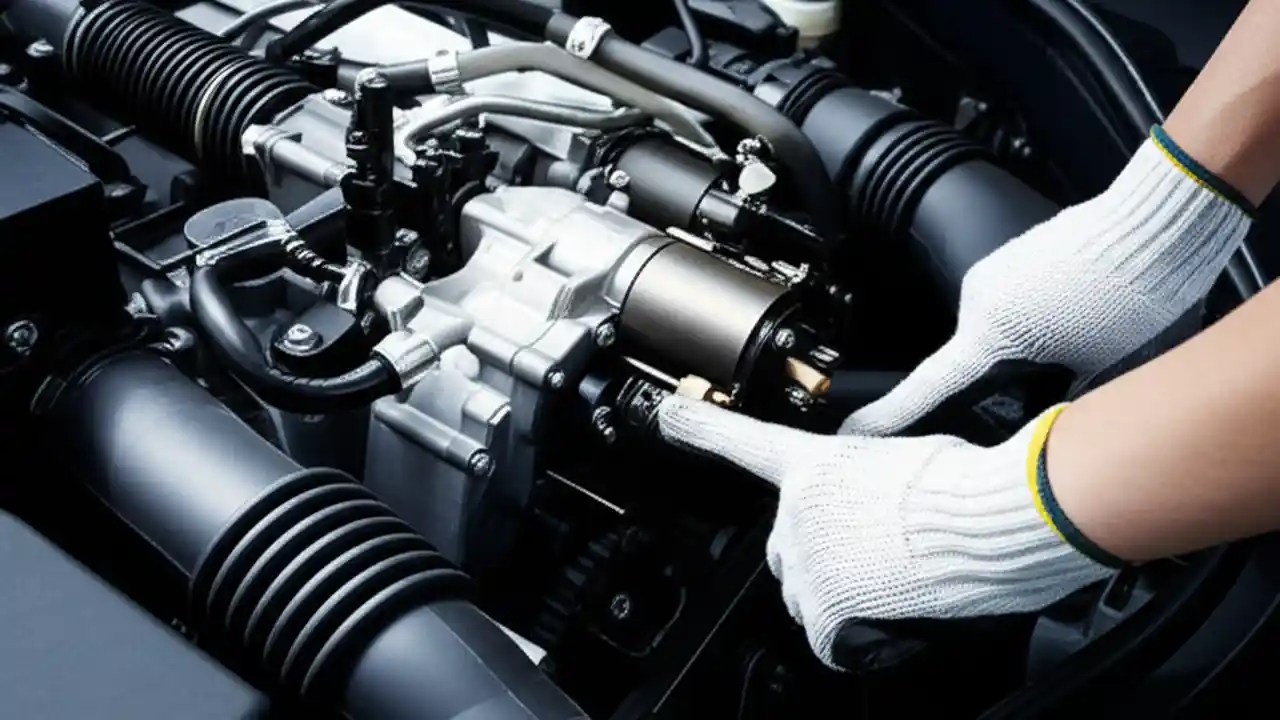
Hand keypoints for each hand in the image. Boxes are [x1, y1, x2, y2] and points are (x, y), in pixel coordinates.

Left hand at [658, 395, 1113, 666]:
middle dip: (820, 554)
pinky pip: (827, 638)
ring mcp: (808, 561)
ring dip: (840, 596)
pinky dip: (858, 638)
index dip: (699, 427)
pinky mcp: (827, 609)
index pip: (741, 440)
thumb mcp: (908, 452)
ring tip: (894, 581)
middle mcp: (799, 510)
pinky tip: (893, 615)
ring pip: (806, 593)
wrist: (991, 518)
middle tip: (874, 554)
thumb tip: (874, 491)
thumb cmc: (967, 482)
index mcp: (817, 461)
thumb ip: (867, 473)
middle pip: (785, 545)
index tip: (669, 415)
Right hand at [843, 129, 1250, 435]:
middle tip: (1060, 384)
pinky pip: (1015, 301)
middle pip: (977, 358)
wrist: (1157, 221)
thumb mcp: (1103, 371)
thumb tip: (1054, 424)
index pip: (929, 386)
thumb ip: (1064, 403)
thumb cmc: (1137, 294)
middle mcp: (980, 297)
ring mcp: (996, 270)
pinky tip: (1086, 315)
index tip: (857, 429)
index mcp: (991, 332)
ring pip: (1001, 330)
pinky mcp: (1017, 254)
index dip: (891, 415)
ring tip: (1088, 339)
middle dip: (1010, 378)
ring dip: (1032, 345)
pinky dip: (1041, 318)